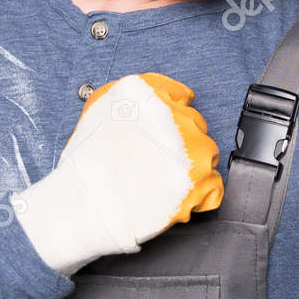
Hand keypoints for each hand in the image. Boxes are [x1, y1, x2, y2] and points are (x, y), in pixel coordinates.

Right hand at [11, 72, 223, 275]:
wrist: (86, 204)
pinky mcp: (201, 181)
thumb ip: (136, 99)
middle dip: (180, 144)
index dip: (172, 118)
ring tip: (161, 182)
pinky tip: (174, 197)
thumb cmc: (86, 163)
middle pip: (195, 126)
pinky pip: (213, 186)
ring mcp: (193, 148)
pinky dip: (198, 195)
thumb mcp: (100, 108)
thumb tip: (156, 102)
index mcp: (150, 94)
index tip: (166, 133)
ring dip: (190, 168)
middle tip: (157, 162)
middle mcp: (176, 115)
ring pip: (206, 155)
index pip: (180, 97)